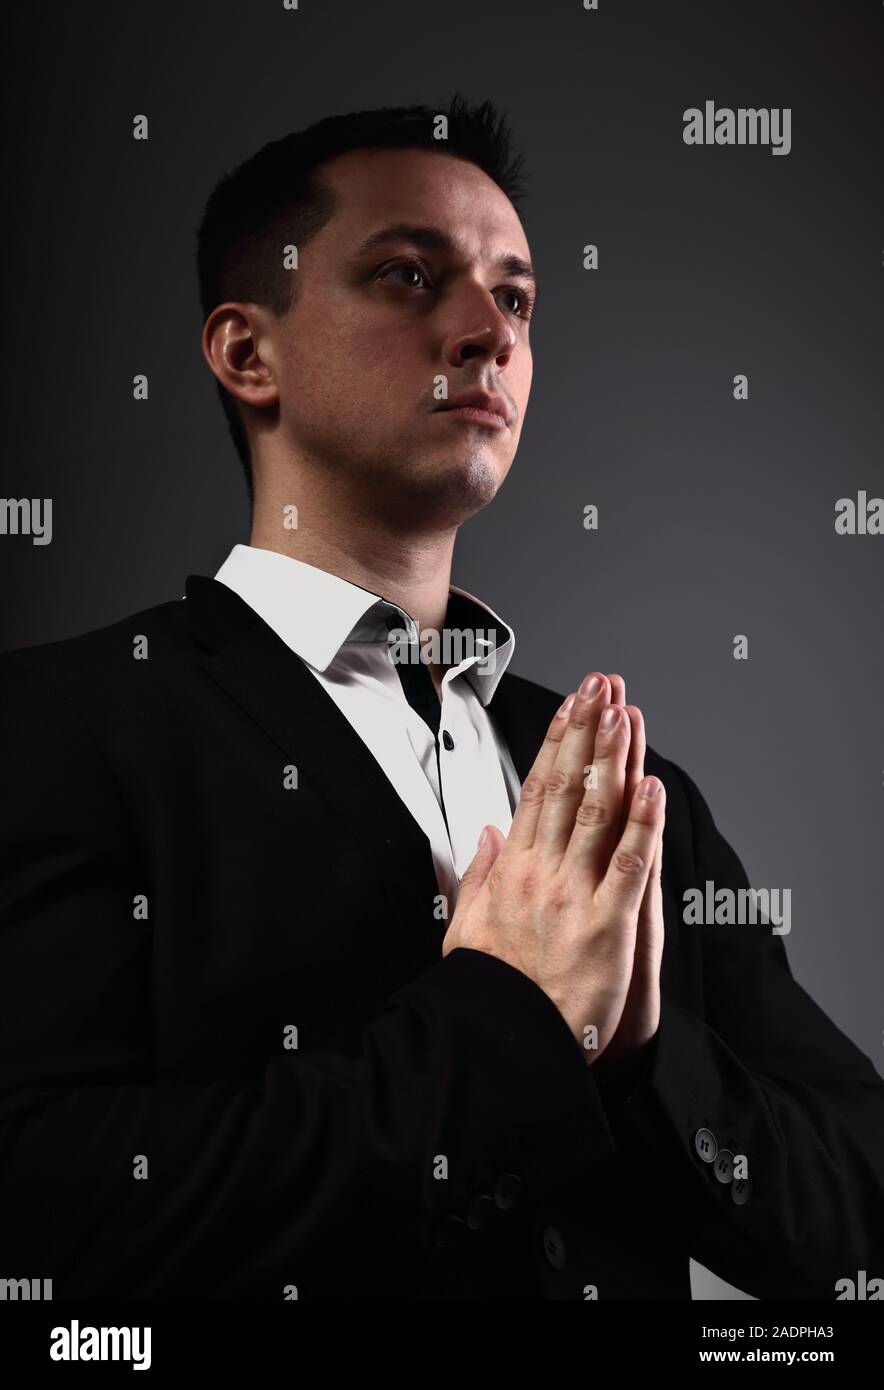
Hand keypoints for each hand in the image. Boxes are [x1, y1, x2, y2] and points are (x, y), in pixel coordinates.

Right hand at [442, 672, 664, 1058]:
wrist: (502, 1042)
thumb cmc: (489, 988)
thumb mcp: (466, 927)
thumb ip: (478, 874)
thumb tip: (487, 831)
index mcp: (511, 871)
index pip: (536, 790)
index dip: (556, 743)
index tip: (570, 705)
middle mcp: (542, 874)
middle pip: (567, 788)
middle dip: (585, 731)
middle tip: (600, 685)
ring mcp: (575, 898)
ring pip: (597, 815)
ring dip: (612, 759)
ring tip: (624, 713)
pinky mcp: (608, 928)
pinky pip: (629, 867)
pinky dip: (642, 826)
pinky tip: (652, 787)